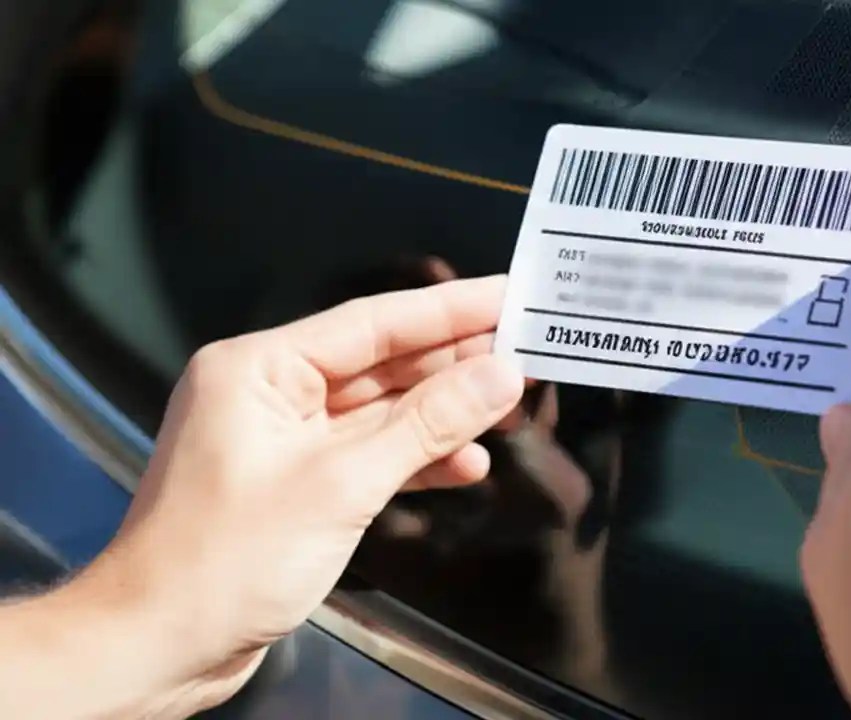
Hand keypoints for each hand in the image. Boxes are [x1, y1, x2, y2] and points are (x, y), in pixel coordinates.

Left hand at [72, 276, 524, 716]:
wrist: (159, 647)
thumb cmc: (220, 563)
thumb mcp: (342, 484)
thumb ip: (427, 425)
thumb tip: (497, 376)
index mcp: (258, 369)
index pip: (373, 324)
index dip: (449, 310)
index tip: (506, 296)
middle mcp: (268, 394)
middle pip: (380, 364)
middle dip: (454, 362)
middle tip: (523, 349)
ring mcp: (282, 441)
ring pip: (381, 412)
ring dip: (443, 415)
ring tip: (507, 405)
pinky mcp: (296, 484)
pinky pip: (369, 455)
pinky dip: (416, 460)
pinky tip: (465, 463)